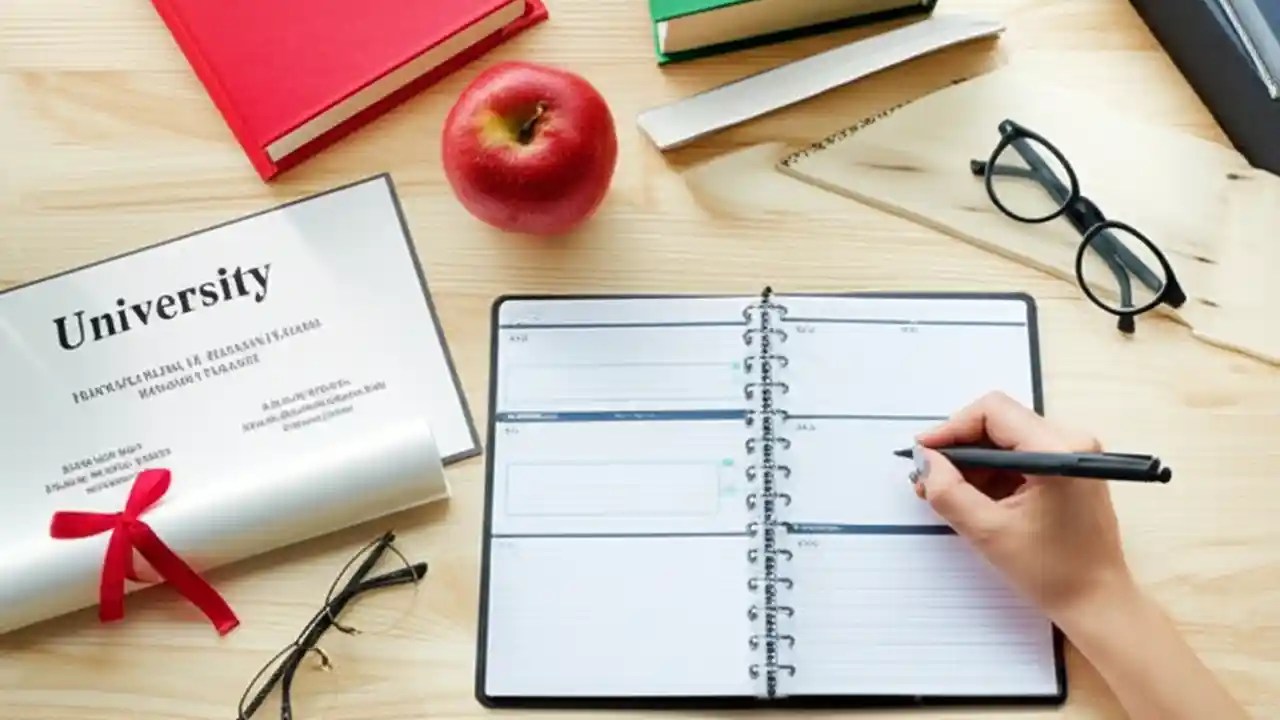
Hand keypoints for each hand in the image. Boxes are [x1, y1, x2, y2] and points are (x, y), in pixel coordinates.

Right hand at [910, 391, 1133, 623]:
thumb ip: (947, 491)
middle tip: (929, 476)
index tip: (925, 452)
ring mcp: (1072, 455)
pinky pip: (1020, 455)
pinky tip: (973, 497)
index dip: (951, 428)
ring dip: (973, 463)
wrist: (1097, 602)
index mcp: (1057, 451)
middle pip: (998, 423)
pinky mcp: (1069, 470)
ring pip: (1006, 439)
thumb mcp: (987, 531)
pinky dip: (992, 473)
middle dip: (959, 448)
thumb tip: (925, 461)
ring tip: (946, 491)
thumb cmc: (1054, 573)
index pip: (993, 412)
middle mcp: (1070, 442)